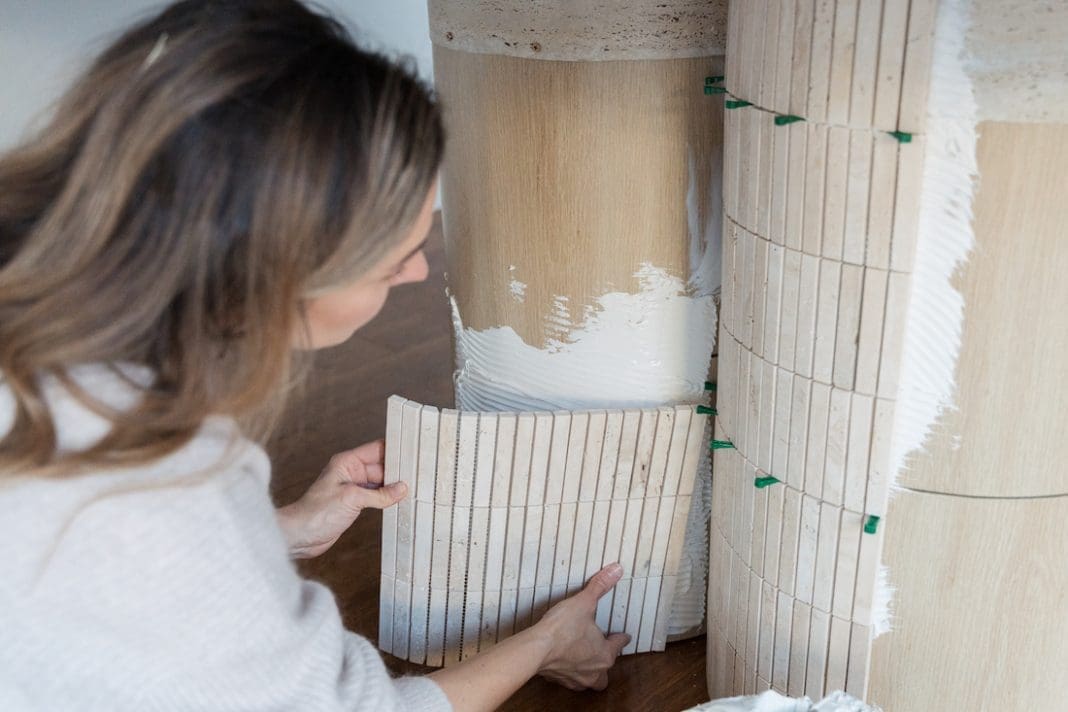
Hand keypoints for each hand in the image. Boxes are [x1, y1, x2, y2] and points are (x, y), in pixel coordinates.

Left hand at [276, 440, 406, 558]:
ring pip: (380, 483)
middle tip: (419, 474)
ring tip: (413, 488)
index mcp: (347, 462)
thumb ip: (379, 494)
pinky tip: (399, 501)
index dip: (394, 450)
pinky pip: (376, 497)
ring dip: (393, 486)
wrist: (300, 536)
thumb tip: (401, 489)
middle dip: (398, 471)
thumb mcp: (352, 499)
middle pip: (381, 466)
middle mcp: (351, 473)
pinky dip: (387, 499)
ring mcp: (353, 489)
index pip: (377, 449)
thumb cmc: (316, 513)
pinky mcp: (354, 504)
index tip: (412, 451)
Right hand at [530, 563, 630, 690]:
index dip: (621, 637)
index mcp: (605, 654)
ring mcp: (575, 679)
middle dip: (605, 661)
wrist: (535, 649)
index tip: (624, 635)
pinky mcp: (557, 680)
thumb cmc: (562, 628)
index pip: (618, 645)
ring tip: (582, 656)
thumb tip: (616, 570)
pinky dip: (567, 670)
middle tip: (601, 648)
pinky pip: (568, 678)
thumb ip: (600, 586)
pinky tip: (562, 659)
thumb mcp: (584, 602)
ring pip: (588, 679)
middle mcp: (593, 671)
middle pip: (606, 671)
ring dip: (587, 668)